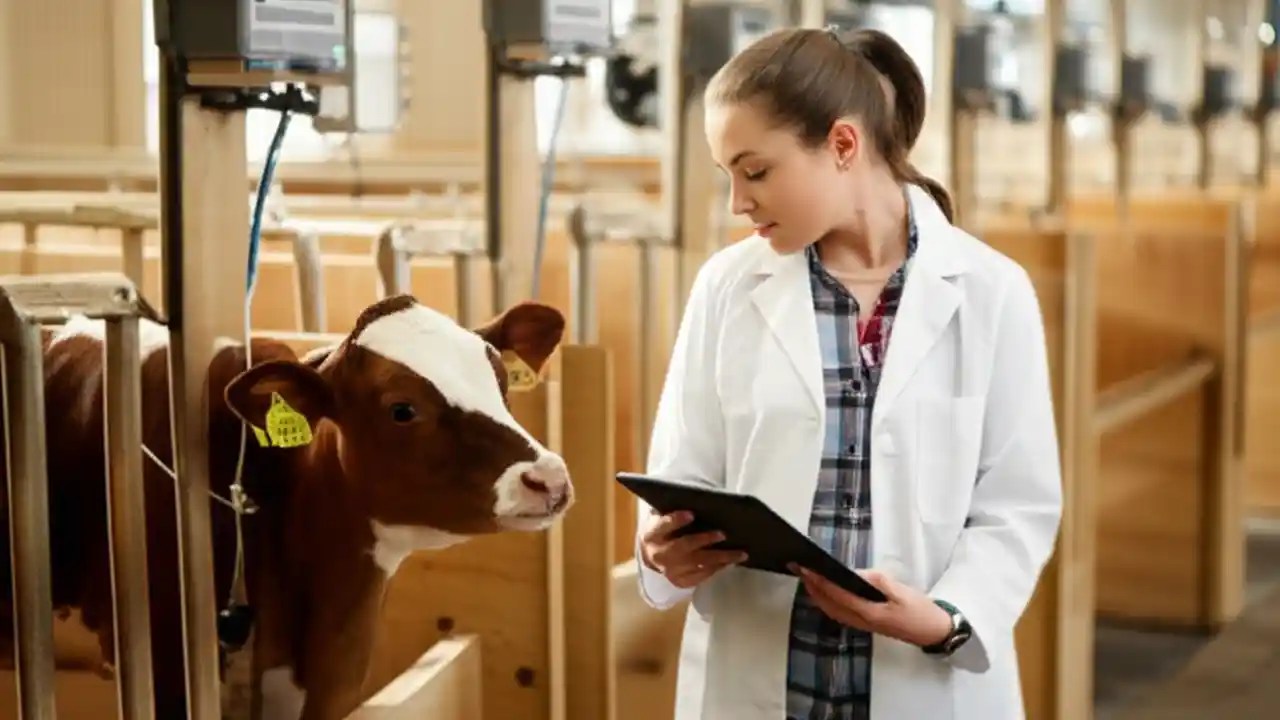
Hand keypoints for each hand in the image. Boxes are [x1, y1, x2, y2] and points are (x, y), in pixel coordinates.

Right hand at [640, 509, 747, 588]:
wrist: (653, 554)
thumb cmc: (666, 530)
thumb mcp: (664, 518)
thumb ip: (677, 510)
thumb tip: (705, 502)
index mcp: (652, 534)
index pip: (663, 525)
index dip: (676, 520)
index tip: (692, 514)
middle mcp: (658, 555)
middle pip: (683, 547)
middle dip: (703, 540)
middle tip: (723, 534)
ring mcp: (669, 571)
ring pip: (697, 563)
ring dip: (720, 558)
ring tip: (740, 553)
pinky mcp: (679, 582)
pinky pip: (701, 576)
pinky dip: (717, 568)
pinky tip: (730, 562)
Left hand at [790, 564, 953, 647]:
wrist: (934, 631)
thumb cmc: (920, 610)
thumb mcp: (901, 591)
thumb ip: (877, 581)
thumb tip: (856, 574)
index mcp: (869, 612)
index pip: (836, 595)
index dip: (819, 582)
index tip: (806, 568)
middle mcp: (861, 621)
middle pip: (829, 604)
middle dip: (812, 588)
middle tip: (799, 570)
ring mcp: (862, 625)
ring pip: (832, 610)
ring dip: (817, 595)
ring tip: (807, 579)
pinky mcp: (866, 624)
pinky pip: (840, 614)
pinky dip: (828, 602)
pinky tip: (825, 594)